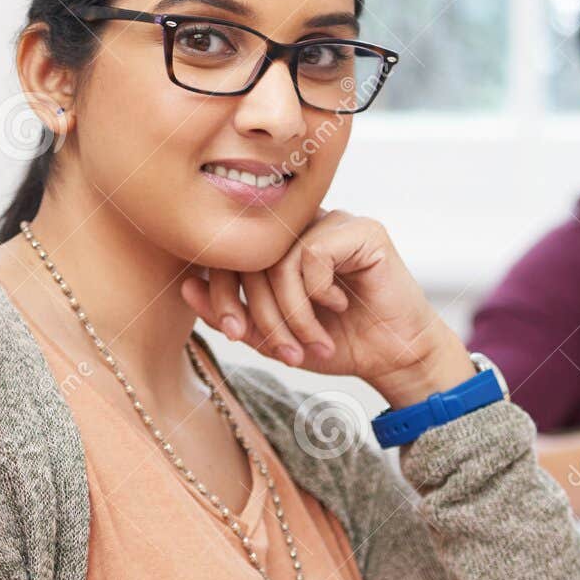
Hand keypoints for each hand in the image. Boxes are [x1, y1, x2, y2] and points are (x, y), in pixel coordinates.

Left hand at [180, 209, 473, 407]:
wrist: (394, 357)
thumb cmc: (337, 342)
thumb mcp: (273, 335)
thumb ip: (231, 313)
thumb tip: (185, 286)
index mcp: (279, 245)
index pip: (231, 253)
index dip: (222, 293)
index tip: (234, 333)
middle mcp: (303, 226)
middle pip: (252, 257)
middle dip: (261, 313)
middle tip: (284, 350)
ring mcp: (332, 222)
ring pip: (280, 259)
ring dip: (292, 311)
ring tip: (313, 341)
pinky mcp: (360, 230)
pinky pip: (312, 255)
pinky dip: (318, 292)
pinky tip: (340, 304)